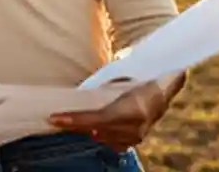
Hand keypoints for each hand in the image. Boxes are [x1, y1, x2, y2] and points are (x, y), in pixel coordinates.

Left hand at [48, 76, 179, 151]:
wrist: (164, 90)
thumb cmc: (141, 77)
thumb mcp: (122, 77)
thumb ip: (105, 85)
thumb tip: (81, 90)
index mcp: (134, 109)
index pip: (98, 119)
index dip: (76, 120)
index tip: (54, 118)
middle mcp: (136, 126)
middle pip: (97, 130)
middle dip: (76, 125)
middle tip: (55, 119)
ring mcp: (137, 136)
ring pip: (103, 137)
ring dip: (85, 130)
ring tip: (67, 122)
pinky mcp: (136, 140)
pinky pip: (112, 142)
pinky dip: (100, 135)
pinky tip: (91, 130)